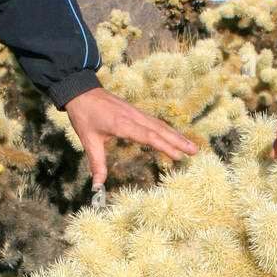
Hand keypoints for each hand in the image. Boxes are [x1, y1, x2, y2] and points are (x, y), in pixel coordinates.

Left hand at [63, 87, 197, 186]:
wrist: (81, 91)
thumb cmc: (84, 115)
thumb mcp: (88, 140)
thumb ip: (96, 163)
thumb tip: (96, 186)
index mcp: (122, 124)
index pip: (148, 136)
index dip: (164, 146)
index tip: (178, 156)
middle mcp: (133, 117)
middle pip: (160, 129)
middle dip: (179, 141)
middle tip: (195, 152)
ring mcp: (136, 113)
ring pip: (160, 125)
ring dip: (177, 136)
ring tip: (192, 147)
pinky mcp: (136, 112)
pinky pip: (155, 122)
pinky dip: (168, 130)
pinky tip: (176, 137)